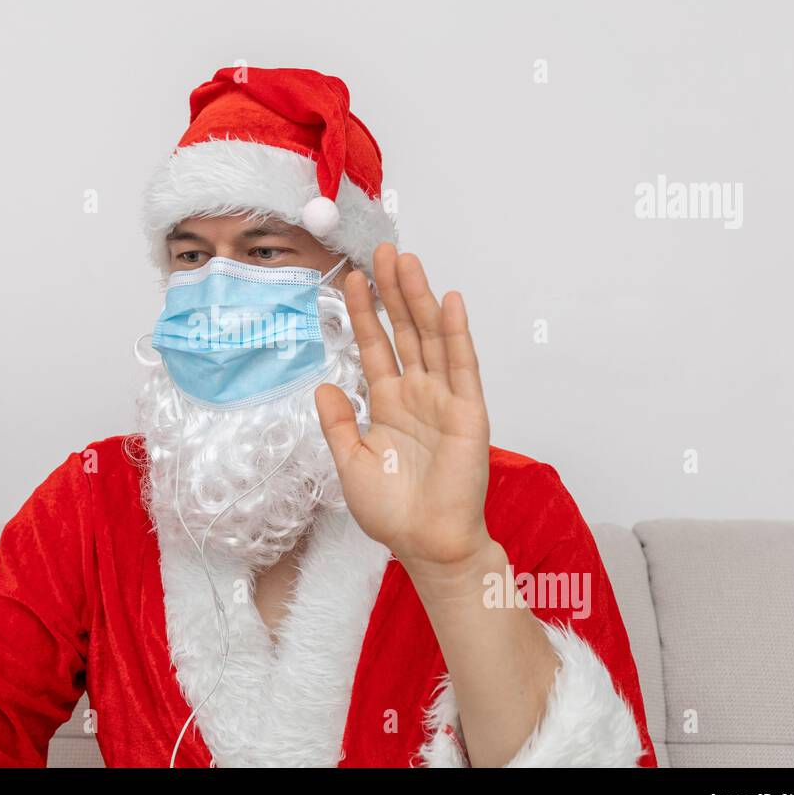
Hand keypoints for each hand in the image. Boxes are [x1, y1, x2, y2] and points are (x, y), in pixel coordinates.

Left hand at [316, 243, 492, 569]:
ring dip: (420, 300)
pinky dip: (456, 333)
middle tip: (384, 251)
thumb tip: (324, 385)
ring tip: (408, 262)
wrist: (427, 543)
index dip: (363, 313)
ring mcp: (444, 399)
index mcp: (388, 404)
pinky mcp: (469, 411)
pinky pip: (462, 365)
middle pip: (405, 331)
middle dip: (394, 291)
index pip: (374, 346)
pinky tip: (449, 301)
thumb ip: (337, 423)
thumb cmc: (393, 511)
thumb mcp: (349, 463)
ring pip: (431, 338)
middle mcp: (417, 394)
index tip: (350, 279)